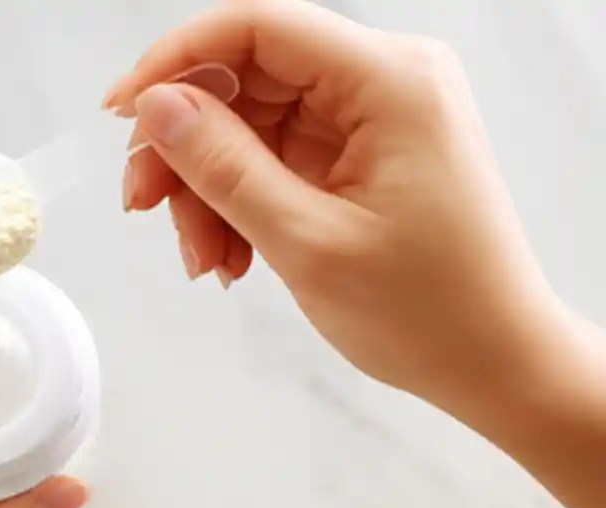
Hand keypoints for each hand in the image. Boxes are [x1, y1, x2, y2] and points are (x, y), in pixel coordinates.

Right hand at [106, 0, 605, 507]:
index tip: (121, 113)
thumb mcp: (307, 242)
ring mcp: (372, 118)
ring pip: (249, 124)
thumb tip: (156, 107)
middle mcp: (385, 81)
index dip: (177, 60)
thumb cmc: (428, 312)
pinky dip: (239, 203)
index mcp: (391, 81)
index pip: (260, 28)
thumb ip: (224, 167)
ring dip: (208, 188)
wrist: (495, 364)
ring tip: (203, 259)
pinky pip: (273, 158)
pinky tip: (230, 256)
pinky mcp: (360, 153)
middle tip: (145, 205)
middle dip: (186, 145)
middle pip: (246, 78)